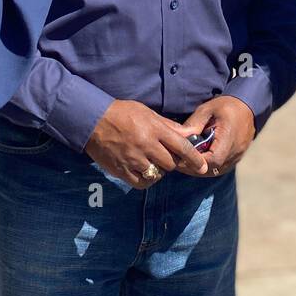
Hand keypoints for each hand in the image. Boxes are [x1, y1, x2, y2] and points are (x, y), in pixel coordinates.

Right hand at [84, 99, 208, 187]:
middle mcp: (145, 145)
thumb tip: (189, 134)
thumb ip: (169, 126)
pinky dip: (145, 179)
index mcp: (154, 129)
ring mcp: (132, 159)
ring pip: (157, 174)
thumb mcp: (147, 113)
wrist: (92, 120)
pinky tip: (144, 172)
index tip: (203, 167)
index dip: (194, 158)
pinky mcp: (121, 170)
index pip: (181, 147)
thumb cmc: (122, 113)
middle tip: (166, 157)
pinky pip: (141, 182)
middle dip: (172, 162)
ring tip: (152, 162)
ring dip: (158, 171)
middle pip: (170, 164)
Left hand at [181, 96, 254, 175]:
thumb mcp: (207, 109)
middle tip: (177, 160)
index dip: (195, 161)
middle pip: (212, 169)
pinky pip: (219, 169)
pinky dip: (207, 167)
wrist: (247, 107)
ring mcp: (237, 157)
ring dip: (199, 168)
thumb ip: (193, 124)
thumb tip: (177, 137)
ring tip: (184, 160)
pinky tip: (196, 159)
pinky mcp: (236, 159)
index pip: (213, 159)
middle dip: (192, 167)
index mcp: (229, 137)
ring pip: (215, 171)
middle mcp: (236, 150)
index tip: (180, 156)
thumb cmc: (225, 106)